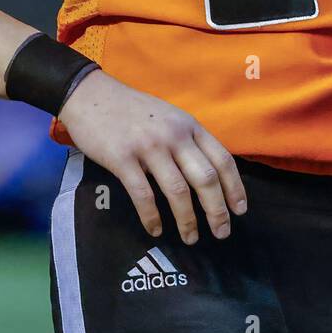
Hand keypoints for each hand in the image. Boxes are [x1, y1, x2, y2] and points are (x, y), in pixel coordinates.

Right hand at [58, 69, 247, 244]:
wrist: (91, 95)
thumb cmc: (133, 110)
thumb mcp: (170, 117)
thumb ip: (188, 141)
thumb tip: (209, 176)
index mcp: (189, 126)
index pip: (223, 159)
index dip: (234, 187)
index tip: (240, 210)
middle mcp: (174, 135)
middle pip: (206, 178)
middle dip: (217, 210)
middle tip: (222, 233)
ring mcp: (149, 146)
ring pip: (178, 190)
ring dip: (187, 220)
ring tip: (191, 238)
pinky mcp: (122, 158)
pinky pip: (143, 194)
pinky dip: (152, 217)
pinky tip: (155, 230)